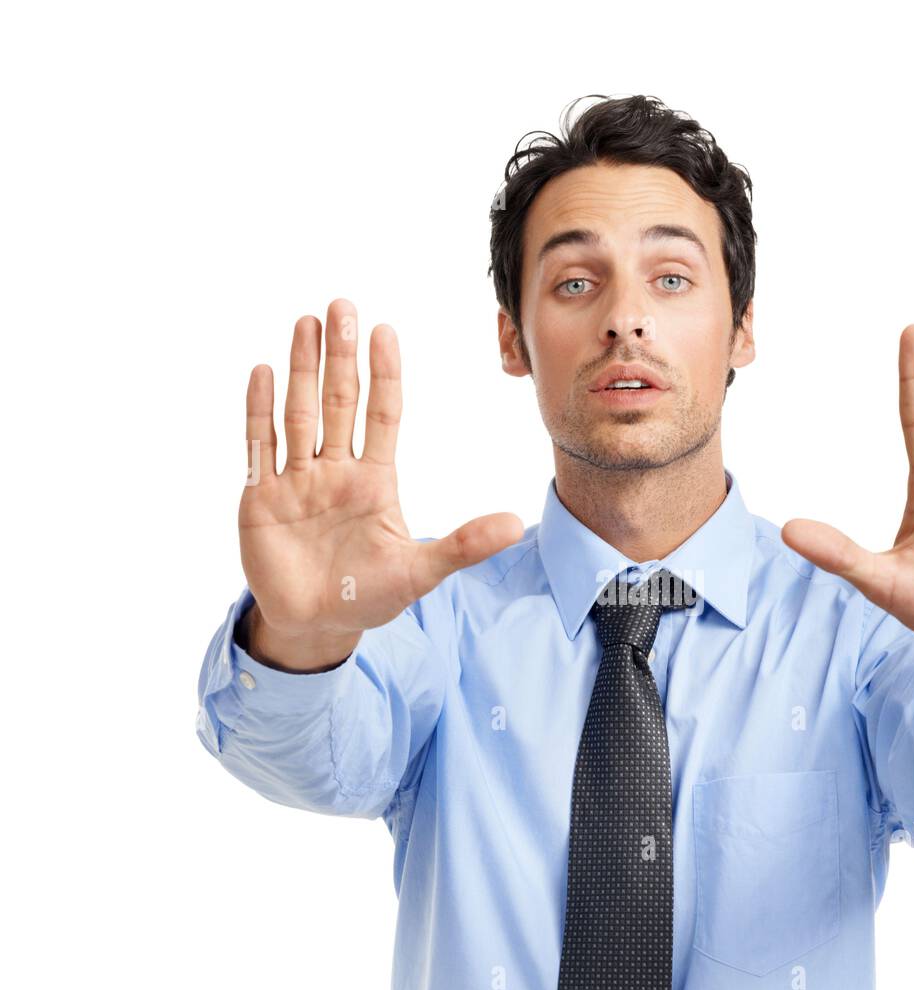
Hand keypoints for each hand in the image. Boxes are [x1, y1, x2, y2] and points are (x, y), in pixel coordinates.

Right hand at [238, 298, 522, 665]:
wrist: (318, 625)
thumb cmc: (370, 596)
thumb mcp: (421, 572)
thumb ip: (464, 546)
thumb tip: (517, 525)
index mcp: (374, 481)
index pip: (382, 415)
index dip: (384, 375)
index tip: (385, 332)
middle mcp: (336, 471)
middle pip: (339, 402)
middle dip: (341, 356)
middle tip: (343, 305)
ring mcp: (298, 481)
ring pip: (300, 413)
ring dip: (303, 369)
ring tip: (307, 323)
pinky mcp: (262, 497)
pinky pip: (261, 445)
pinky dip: (261, 410)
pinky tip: (264, 372)